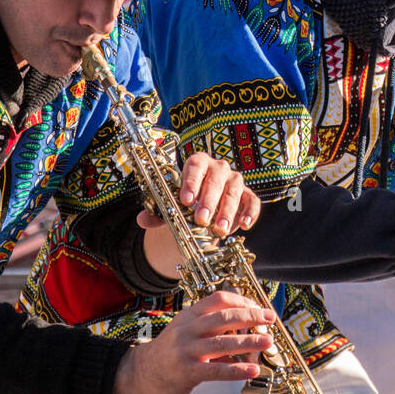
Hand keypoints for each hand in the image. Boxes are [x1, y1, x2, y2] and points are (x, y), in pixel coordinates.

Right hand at [111, 291, 275, 393]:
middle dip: (251, 316)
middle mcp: (188, 329)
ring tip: (267, 341)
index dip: (242, 301)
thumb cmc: (170, 352)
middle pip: (224, 317)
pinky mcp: (188, 371)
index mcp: (190, 315)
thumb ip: (210, 323)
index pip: (219, 299)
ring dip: (249, 341)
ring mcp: (187, 350)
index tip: (258, 307)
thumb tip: (245, 321)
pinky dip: (237, 369)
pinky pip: (217, 369)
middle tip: (269, 319)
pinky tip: (252, 369)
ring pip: (223, 342)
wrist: (143, 374)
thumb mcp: (186, 329)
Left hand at [138, 152, 260, 237]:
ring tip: (219, 230)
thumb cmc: (186, 203)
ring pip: (234, 191)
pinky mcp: (248, 195)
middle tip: (201, 219)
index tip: (185, 200)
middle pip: (215, 180)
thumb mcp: (171, 207)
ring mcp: (235, 181)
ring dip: (227, 211)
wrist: (204, 210)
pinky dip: (250, 213)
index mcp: (198, 164)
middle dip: (208, 200)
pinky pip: (252, 201)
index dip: (191, 181)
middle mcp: (218, 168)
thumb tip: (142, 219)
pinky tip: (244, 226)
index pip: (195, 165)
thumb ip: (158, 213)